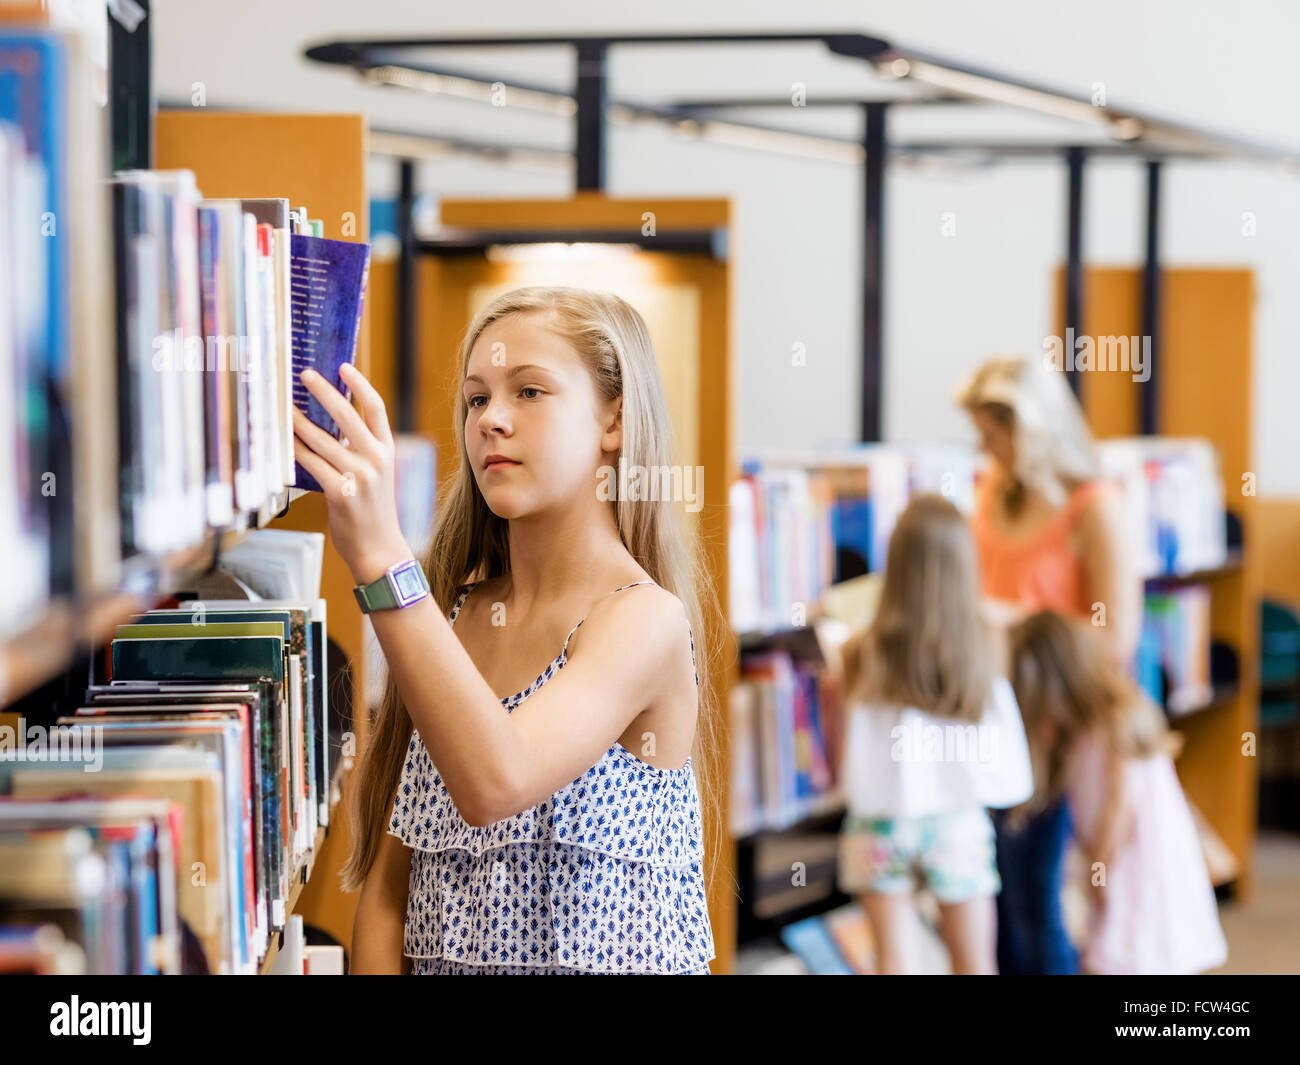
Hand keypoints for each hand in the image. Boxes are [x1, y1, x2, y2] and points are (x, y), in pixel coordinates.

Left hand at [293, 363, 411, 584]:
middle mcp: (376, 460)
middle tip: (304, 374)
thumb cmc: (372, 512)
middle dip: (323, 391)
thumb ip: (359, 451)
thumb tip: (328, 425)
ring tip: (283, 406)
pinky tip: (283, 440)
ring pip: (322, 439)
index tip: (343, 366)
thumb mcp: (376, 476)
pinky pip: (311, 464)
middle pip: (347, 415)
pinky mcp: (340, 493)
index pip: (376, 408)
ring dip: (299, 420)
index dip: (360, 384)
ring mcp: (359, 476)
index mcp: (387, 451)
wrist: (378, 549)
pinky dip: (295, 450)